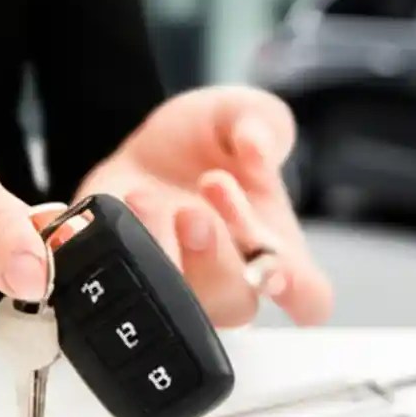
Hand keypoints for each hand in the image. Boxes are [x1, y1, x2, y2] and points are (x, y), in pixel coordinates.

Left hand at [70, 86, 332, 327]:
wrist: (149, 144)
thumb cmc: (213, 140)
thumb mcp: (240, 112)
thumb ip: (260, 122)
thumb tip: (257, 149)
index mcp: (276, 248)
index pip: (307, 298)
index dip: (296, 294)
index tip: (277, 266)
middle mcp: (230, 278)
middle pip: (236, 303)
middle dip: (217, 255)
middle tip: (203, 197)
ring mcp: (176, 286)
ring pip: (173, 304)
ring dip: (162, 254)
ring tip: (145, 196)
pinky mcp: (123, 277)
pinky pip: (113, 288)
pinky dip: (107, 251)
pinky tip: (110, 207)